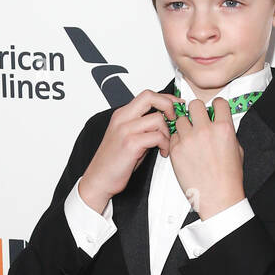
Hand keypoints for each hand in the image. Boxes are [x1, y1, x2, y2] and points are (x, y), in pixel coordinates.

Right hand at [78, 90, 175, 212]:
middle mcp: (122, 119)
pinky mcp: (130, 144)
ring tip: (165, 144)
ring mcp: (125, 130)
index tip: (176, 106)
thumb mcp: (128, 138)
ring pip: (157, 118)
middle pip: (151, 97)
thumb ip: (143, 128)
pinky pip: (156, 136)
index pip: (147, 95)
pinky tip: (162, 152)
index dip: (165, 98)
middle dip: (169, 105)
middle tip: (174, 120)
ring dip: (167, 132)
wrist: (99, 179)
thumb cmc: (113, 162)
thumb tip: (164, 122)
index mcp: (122, 115)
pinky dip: (164, 144)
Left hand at [167, 96, 244, 220]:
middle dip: (196, 111)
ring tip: (190, 137)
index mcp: (223, 128)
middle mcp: (205, 131)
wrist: (218, 199)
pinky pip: (172, 136)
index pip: (217, 102)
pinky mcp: (176, 151)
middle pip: (195, 105)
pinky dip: (177, 140)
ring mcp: (188, 140)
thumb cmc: (228, 179)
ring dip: (184, 125)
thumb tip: (220, 123)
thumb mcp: (237, 150)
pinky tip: (184, 149)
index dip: (215, 106)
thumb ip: (226, 132)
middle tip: (197, 120)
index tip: (213, 111)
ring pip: (180, 119)